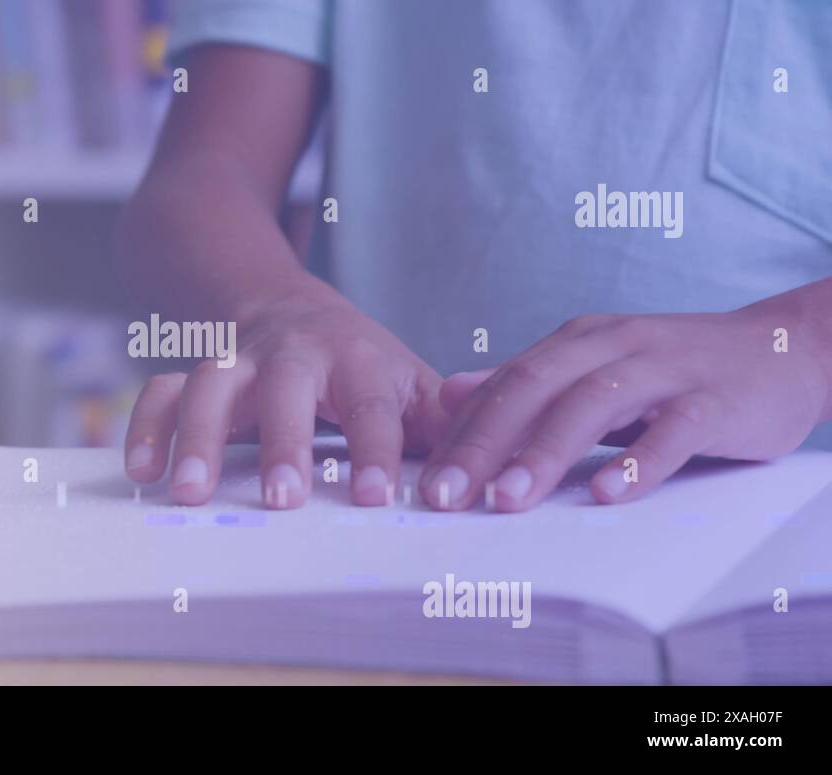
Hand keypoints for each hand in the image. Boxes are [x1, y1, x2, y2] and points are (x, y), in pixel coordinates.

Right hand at [124, 284, 447, 508]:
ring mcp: (238, 359)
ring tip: (188, 492)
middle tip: (281, 499)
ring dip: (196, 435)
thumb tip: (487, 455)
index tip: (374, 499)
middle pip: (284, 386)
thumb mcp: (406, 379)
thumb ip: (443, 420)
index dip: (375, 450)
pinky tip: (142, 470)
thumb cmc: (356, 363)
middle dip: (281, 441)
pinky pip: (162, 389)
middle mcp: (292, 353)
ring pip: (211, 382)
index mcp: (355, 359)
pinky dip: (146, 424)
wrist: (285, 305)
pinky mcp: (195, 370)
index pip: (370, 404)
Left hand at [420, 302, 830, 511]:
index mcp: (576, 342)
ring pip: (593, 405)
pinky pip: (673, 429)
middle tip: (446, 497)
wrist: (785, 348)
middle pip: (533, 390)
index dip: (460, 434)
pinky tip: (609, 494)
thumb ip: (525, 381)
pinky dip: (639, 460)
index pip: (504, 386)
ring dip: (545, 453)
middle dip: (483, 445)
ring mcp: (665, 370)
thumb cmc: (676, 370)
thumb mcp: (594, 366)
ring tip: (507, 500)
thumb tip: (449, 395)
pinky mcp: (716, 399)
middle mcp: (612, 347)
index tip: (424, 483)